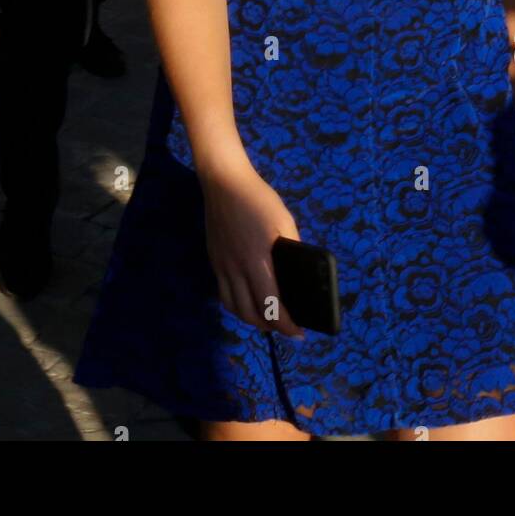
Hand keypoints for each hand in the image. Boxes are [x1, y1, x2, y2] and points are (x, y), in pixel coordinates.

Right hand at [199, 156, 303, 337]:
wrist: (224, 183)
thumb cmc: (259, 200)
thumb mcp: (284, 221)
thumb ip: (291, 249)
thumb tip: (300, 273)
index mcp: (258, 260)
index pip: (272, 304)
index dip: (286, 324)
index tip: (299, 333)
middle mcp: (237, 269)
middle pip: (251, 313)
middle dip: (270, 326)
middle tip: (285, 328)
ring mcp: (222, 266)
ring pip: (234, 308)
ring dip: (251, 320)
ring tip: (267, 319)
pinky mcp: (214, 261)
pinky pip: (224, 294)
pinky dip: (237, 306)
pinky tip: (248, 302)